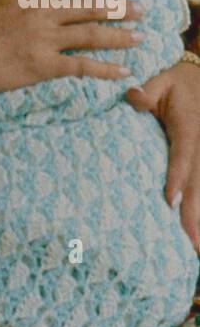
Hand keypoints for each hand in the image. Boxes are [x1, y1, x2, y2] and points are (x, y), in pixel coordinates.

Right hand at [0, 0, 143, 113]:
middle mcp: (39, 11)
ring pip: (91, 33)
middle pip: (87, 6)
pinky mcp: (44, 64)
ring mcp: (44, 37)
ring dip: (119, 35)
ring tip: (140, 37)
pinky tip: (122, 71)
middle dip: (118, 7)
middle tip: (140, 9)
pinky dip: (105, 68)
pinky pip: (81, 65)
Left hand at [126, 61, 199, 249]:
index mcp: (188, 128)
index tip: (171, 200)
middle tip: (192, 243)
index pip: (183, 156)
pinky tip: (198, 233)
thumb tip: (134, 97)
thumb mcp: (161, 80)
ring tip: (197, 247)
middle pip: (198, 183)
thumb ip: (147, 91)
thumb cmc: (176, 83)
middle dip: (196, 213)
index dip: (178, 177)